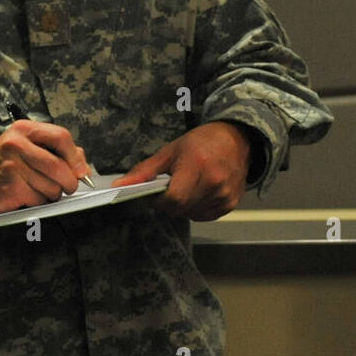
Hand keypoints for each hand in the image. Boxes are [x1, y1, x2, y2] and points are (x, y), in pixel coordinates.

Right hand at [0, 119, 89, 215]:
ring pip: (51, 186)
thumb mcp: (29, 148)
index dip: (75, 156)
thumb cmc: (7, 165)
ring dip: (53, 193)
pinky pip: (39, 199)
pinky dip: (40, 202)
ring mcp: (11, 166)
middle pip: (58, 165)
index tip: (80, 170)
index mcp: (25, 129)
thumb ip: (59, 152)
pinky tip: (29, 196)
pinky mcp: (10, 187)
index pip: (61, 136)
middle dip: (69, 181)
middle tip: (68, 186)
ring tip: (41, 189)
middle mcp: (16, 144)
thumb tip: (83, 167)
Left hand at [115, 122, 251, 220]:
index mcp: (197, 165)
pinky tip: (200, 192)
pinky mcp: (231, 203)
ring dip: (184, 207)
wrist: (236, 140)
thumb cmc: (202, 142)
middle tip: (172, 188)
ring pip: (192, 215)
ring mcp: (224, 194)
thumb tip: (119, 186)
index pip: (173, 199)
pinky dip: (197, 208)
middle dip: (171, 204)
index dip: (161, 201)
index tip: (158, 193)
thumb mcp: (170, 151)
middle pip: (181, 209)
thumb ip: (144, 171)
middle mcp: (214, 182)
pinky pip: (205, 216)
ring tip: (189, 186)